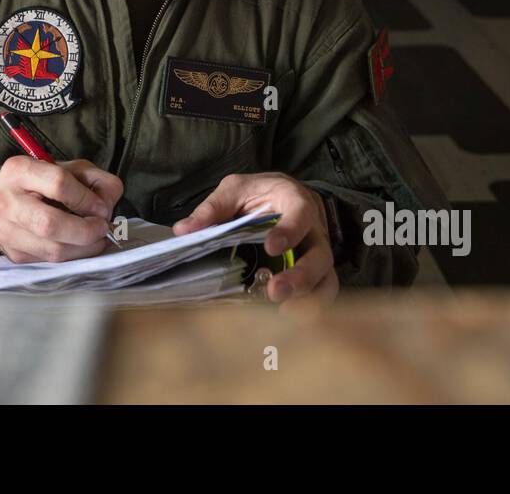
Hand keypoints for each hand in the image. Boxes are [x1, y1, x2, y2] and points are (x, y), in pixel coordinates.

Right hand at [0, 157, 123, 262]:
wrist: (12, 203)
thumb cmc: (47, 183)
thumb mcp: (75, 170)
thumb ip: (99, 182)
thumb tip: (106, 210)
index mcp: (19, 170)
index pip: (58, 184)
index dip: (87, 199)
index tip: (102, 208)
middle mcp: (5, 201)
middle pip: (49, 224)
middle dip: (85, 231)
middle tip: (102, 229)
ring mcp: (6, 231)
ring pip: (52, 249)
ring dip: (84, 248)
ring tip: (96, 239)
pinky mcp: (13, 254)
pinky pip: (50, 262)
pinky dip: (73, 256)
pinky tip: (81, 246)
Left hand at [171, 172, 338, 303]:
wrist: (282, 198)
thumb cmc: (260, 193)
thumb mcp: (236, 189)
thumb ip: (213, 208)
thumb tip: (183, 230)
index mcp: (296, 201)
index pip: (301, 214)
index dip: (290, 230)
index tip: (272, 246)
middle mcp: (314, 231)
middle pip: (319, 256)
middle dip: (301, 276)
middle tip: (276, 291)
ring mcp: (317, 255)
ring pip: (326, 280)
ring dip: (309, 300)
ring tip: (284, 315)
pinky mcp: (315, 275)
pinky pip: (320, 294)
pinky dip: (308, 309)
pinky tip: (285, 320)